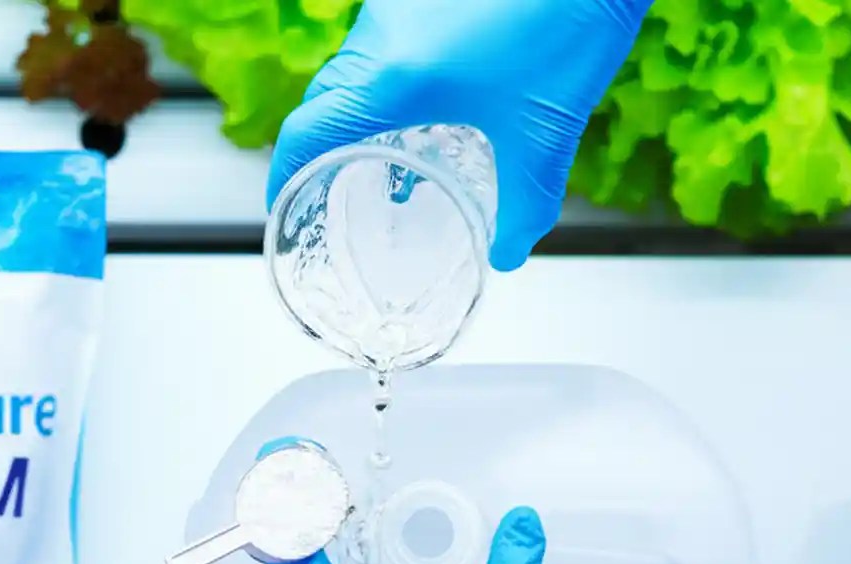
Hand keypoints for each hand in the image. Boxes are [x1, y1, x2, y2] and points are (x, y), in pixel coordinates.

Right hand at [266, 0, 654, 270]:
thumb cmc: (568, 23)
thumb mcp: (543, 132)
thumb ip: (525, 203)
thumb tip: (508, 252)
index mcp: (391, 78)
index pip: (307, 130)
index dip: (285, 173)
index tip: (282, 201)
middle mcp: (379, 37)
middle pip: (323, 99)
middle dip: (323, 146)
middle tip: (338, 183)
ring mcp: (396, 7)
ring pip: (352, 68)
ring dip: (358, 111)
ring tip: (394, 151)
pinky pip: (380, 43)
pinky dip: (386, 80)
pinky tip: (430, 100)